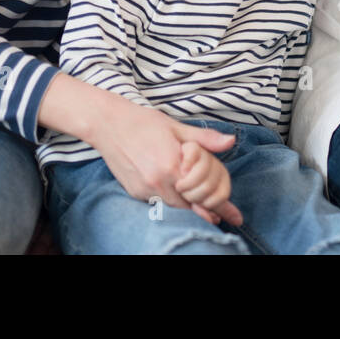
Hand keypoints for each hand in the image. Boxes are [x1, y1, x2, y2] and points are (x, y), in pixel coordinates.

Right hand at [89, 92, 242, 226]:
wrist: (108, 124)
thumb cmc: (144, 122)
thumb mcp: (177, 127)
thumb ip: (205, 139)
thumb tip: (231, 141)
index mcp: (173, 166)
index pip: (200, 195)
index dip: (216, 207)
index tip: (229, 216)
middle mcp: (158, 182)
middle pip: (188, 206)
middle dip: (202, 210)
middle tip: (216, 215)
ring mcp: (144, 189)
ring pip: (172, 207)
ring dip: (186, 207)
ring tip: (199, 208)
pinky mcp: (134, 192)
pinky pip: (156, 203)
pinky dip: (168, 201)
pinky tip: (175, 195)